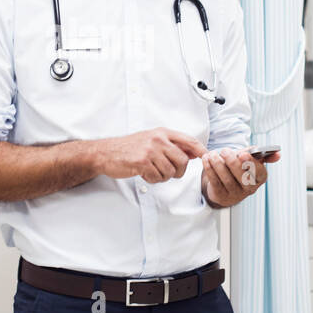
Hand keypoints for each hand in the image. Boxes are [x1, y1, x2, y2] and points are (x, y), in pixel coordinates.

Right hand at [91, 127, 206, 183]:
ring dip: (162, 176)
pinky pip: (157, 177)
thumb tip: (194, 153)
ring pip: (170, 172)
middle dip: (178, 171)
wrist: (106, 152)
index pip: (190, 141)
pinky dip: (152, 179)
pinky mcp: (142, 162)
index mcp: (162, 133)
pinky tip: (144, 173)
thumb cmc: (129, 147)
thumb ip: (172, 145)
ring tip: (152, 171)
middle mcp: (158, 139)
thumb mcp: (152, 140)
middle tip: (168, 172)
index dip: (201, 150)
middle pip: (182, 161)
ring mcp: (150, 150)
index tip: (206, 157)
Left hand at [201, 147, 280, 208]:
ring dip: (217, 165)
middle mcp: (250, 188)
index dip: (251, 163)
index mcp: (260, 177)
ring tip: (212, 154)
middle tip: (224, 151)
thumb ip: (260, 154)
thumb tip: (278, 154)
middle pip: (242, 177)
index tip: (243, 154)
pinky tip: (206, 160)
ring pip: (227, 179)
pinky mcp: (221, 196)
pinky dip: (209, 170)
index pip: (259, 172)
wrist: (223, 182)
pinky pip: (215, 182)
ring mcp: (235, 194)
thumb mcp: (249, 159)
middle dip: (232, 162)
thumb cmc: (238, 167)